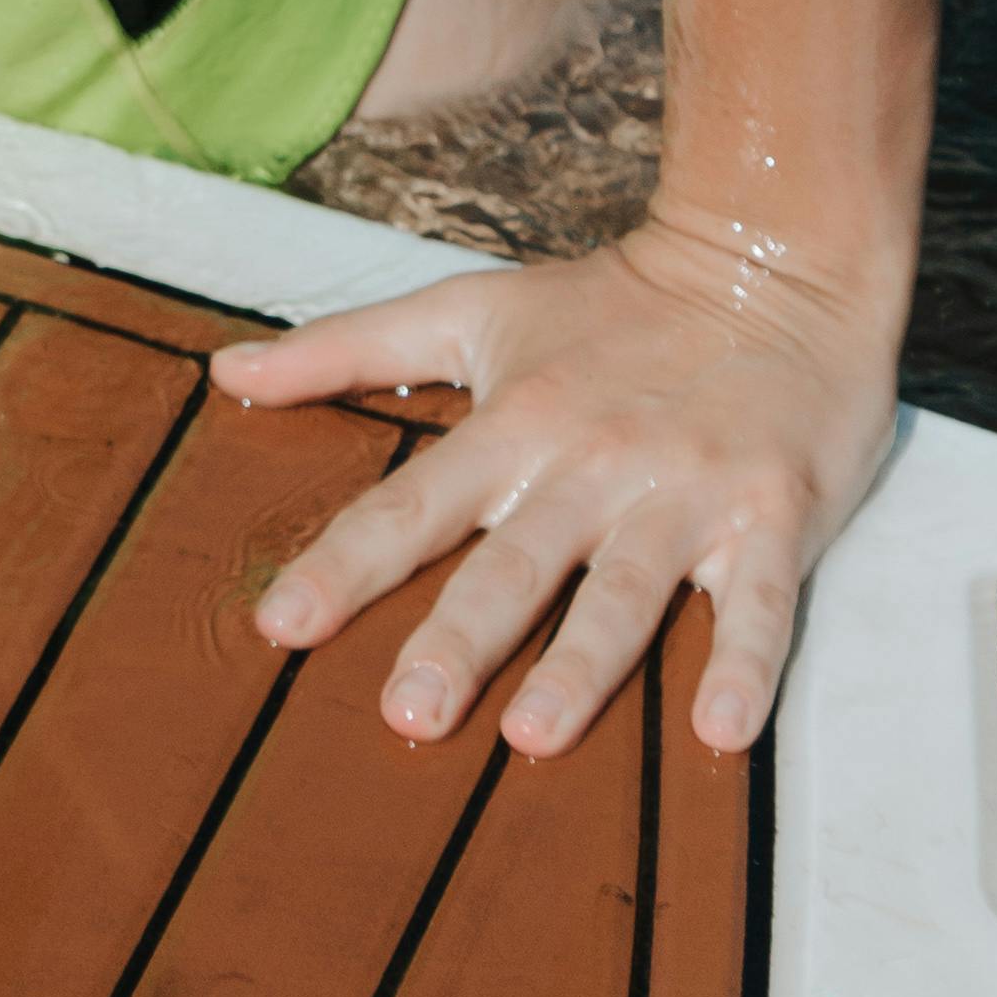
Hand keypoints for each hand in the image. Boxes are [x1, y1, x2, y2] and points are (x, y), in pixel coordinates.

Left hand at [211, 215, 899, 758]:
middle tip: (406, 714)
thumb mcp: (467, 309)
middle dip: (459, 638)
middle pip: (513, 563)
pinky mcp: (771, 516)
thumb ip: (345, 348)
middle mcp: (590, 462)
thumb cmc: (610, 304)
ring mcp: (683, 493)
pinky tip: (719, 731)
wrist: (768, 260)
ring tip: (534, 736)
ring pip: (625, 592)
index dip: (344, 565)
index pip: (412, 506)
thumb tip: (225, 369)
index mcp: (515, 421)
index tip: (281, 627)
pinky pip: (761, 604)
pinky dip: (743, 666)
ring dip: (582, 666)